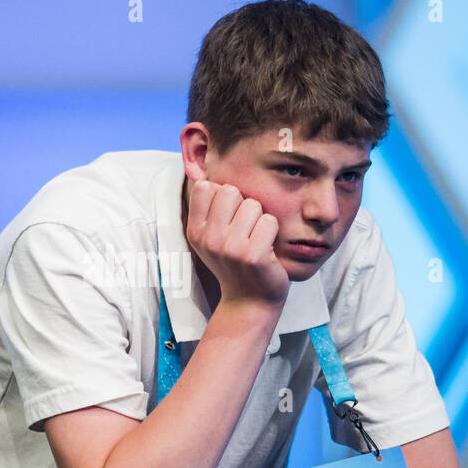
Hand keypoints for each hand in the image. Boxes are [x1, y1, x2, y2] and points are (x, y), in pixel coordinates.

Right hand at [184, 179, 289, 308]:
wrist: (249, 301)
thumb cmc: (234, 262)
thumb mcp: (211, 237)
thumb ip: (209, 206)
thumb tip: (206, 166)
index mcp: (195, 231)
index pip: (206, 186)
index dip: (223, 197)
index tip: (228, 219)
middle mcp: (208, 239)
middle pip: (231, 190)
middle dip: (243, 205)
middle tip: (244, 231)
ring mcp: (230, 248)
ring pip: (253, 204)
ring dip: (260, 220)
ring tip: (255, 241)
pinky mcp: (253, 255)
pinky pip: (270, 221)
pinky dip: (273, 232)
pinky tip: (266, 250)